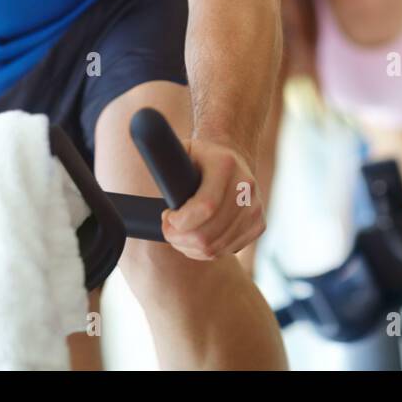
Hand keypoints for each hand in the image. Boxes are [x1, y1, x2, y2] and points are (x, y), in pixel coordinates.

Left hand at [161, 138, 264, 260]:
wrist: (232, 155)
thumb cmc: (198, 156)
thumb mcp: (180, 150)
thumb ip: (164, 162)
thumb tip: (143, 170)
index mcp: (226, 164)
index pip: (205, 207)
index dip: (180, 222)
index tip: (166, 217)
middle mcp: (247, 186)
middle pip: (209, 235)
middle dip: (180, 240)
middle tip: (168, 230)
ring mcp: (256, 208)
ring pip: (216, 249)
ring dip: (190, 248)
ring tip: (180, 234)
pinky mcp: (259, 225)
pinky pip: (228, 251)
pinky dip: (207, 251)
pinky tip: (197, 238)